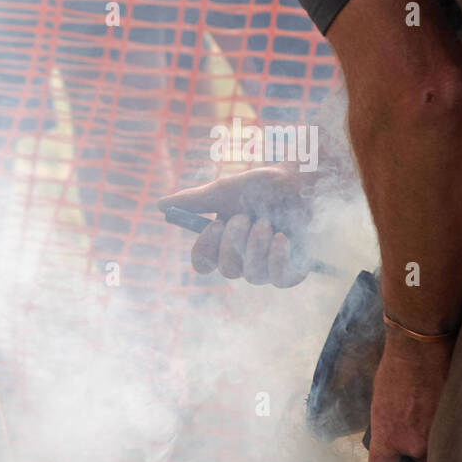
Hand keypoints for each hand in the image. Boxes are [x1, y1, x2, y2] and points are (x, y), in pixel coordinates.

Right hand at [158, 165, 313, 285]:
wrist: (301, 181)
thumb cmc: (264, 185)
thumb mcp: (226, 190)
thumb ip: (196, 201)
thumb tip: (160, 206)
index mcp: (224, 242)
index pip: (203, 263)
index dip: (205, 249)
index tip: (213, 224)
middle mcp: (243, 259)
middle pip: (227, 270)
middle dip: (235, 242)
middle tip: (244, 217)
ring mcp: (267, 267)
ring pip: (252, 275)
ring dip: (257, 245)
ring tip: (267, 221)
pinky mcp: (290, 272)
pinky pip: (278, 280)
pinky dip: (277, 258)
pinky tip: (282, 238)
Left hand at [366, 327, 452, 461]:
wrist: (424, 344)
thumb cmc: (397, 368)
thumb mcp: (380, 404)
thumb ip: (389, 432)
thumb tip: (399, 446)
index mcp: (388, 439)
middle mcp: (415, 446)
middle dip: (420, 453)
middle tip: (421, 428)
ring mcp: (442, 438)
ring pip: (441, 455)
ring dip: (441, 441)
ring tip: (439, 413)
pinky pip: (460, 440)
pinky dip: (458, 429)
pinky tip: (455, 408)